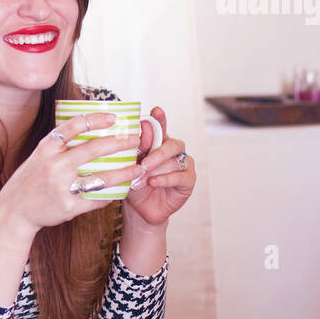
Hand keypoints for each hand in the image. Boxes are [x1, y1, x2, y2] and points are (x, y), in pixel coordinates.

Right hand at [1, 111, 143, 232]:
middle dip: (119, 142)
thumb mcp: (39, 156)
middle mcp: (54, 166)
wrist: (14, 210)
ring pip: (102, 178)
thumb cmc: (31, 180)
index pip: (74, 125)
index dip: (97, 119)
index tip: (115, 118)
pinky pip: (97, 200)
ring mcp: (62, 187)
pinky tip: (122, 190)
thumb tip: (89, 128)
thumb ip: (59, 145)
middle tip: (135, 140)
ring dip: (124, 173)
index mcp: (47, 149)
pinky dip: (112, 195)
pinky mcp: (69, 207)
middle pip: (93, 149)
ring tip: (138, 168)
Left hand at [124, 106, 194, 227]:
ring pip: (173, 161)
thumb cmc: (134, 184)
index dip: (160, 118)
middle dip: (156, 153)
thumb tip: (137, 133)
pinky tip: (153, 182)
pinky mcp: (188, 180)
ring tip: (140, 180)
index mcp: (158, 143)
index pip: (160, 127)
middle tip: (143, 163)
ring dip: (155, 171)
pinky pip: (179, 176)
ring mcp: (183, 164)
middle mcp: (173, 150)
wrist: (140, 208)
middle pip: (171, 144)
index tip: (156, 110)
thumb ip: (136, 151)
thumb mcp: (130, 167)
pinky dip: (165, 179)